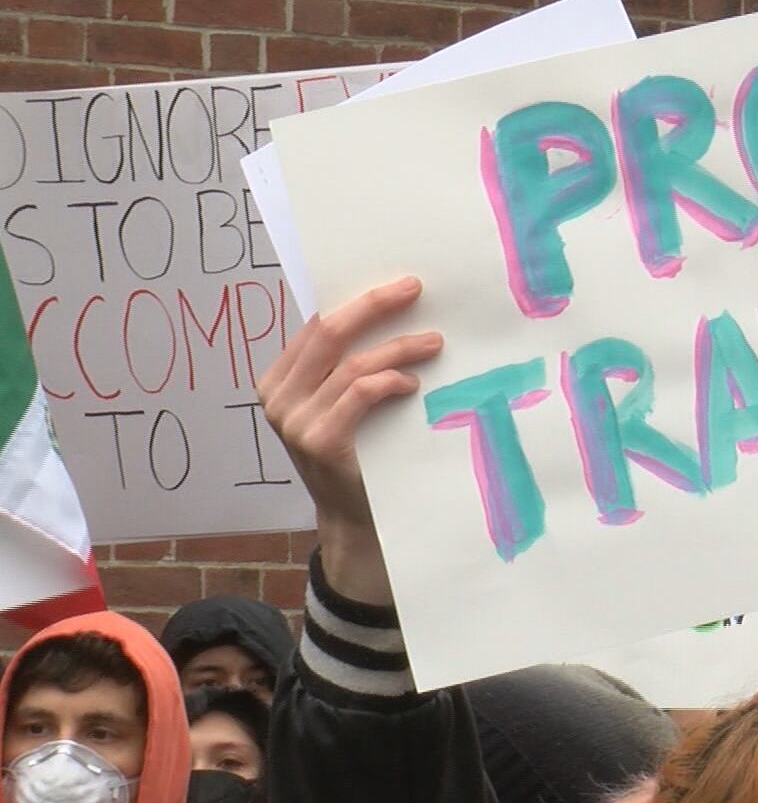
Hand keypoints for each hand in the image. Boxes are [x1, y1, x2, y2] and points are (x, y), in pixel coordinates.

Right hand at [258, 277, 442, 604]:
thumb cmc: (355, 454)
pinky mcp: (320, 440)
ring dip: (398, 348)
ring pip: (351, 363)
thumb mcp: (341, 405)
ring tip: (434, 342)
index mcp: (278, 380)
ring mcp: (295, 420)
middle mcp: (278, 397)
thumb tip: (389, 314)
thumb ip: (345, 369)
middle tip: (414, 289)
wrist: (352, 516)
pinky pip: (358, 393)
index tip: (399, 286)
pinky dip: (388, 381)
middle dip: (374, 306)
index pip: (316, 326)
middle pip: (328, 332)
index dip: (359, 303)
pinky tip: (411, 383)